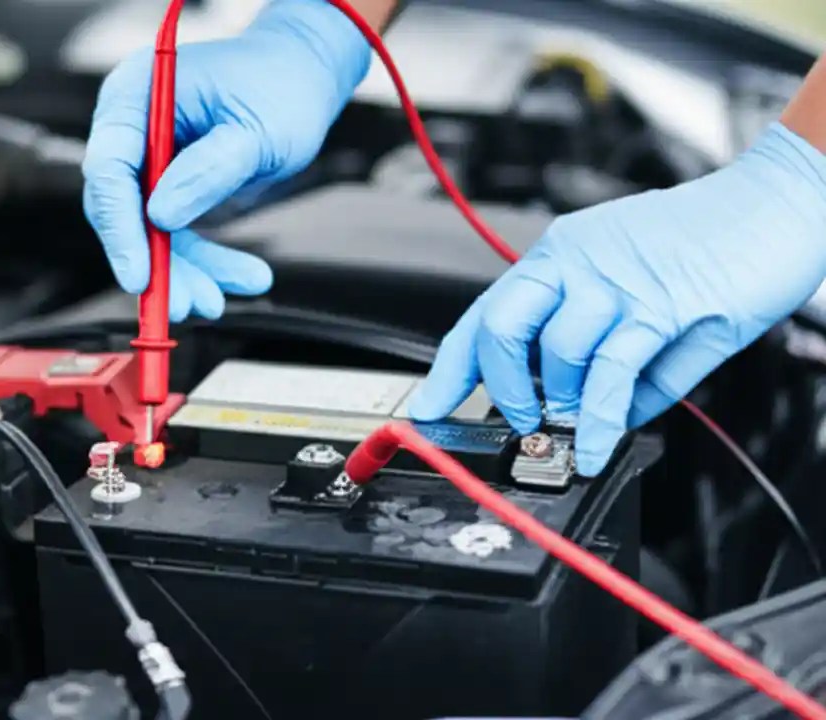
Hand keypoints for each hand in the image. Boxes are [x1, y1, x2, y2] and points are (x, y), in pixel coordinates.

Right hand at [82, 0, 370, 320]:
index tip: (140, 276)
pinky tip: (242, 278)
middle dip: (156, 264)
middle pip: (121, 209)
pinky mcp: (169, 187)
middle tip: (186, 304)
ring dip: (183, 273)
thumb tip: (161, 215)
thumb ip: (211, 169)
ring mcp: (148, 159)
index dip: (120, 229)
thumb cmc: (282, 85)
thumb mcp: (256, 130)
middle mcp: (131, 127)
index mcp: (136, 96)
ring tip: (215, 302)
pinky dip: (204, 262)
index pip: (108, 169)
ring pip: (148, 233)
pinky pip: (175, 235)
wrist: (302, 76)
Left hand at [408, 123, 825, 474]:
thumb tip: (595, 416)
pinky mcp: (663, 304)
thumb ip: (612, 352)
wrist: (785, 198)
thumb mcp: (643, 291)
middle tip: (521, 423)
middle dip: (501, 389)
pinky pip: (614, 372)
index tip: (426, 410)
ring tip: (581, 430)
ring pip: (559, 355)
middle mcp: (577, 259)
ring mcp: (618, 280)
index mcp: (561, 253)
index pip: (485, 312)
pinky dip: (602, 420)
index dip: (450, 369)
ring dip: (565, 407)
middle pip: (501, 328)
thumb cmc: (715, 240)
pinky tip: (599, 445)